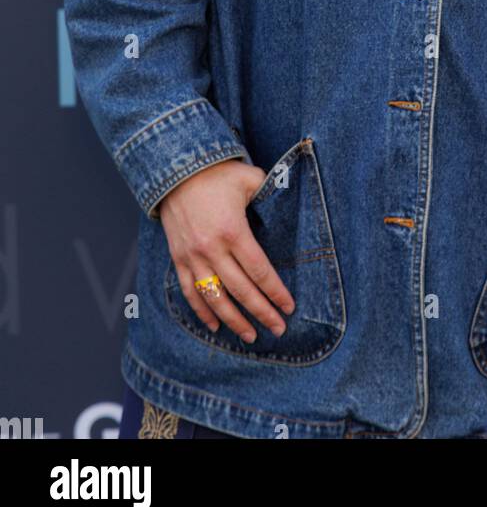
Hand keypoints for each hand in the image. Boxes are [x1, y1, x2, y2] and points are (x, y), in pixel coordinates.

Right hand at [158, 159, 295, 342]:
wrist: (175, 169)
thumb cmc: (218, 172)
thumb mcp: (250, 178)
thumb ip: (271, 192)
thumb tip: (291, 200)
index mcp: (233, 231)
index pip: (259, 271)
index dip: (276, 292)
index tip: (289, 307)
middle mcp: (212, 249)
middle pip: (241, 291)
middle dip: (262, 313)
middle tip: (279, 329)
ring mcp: (192, 256)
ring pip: (215, 298)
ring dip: (234, 321)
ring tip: (251, 336)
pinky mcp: (178, 258)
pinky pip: (190, 292)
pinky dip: (202, 312)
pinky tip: (214, 326)